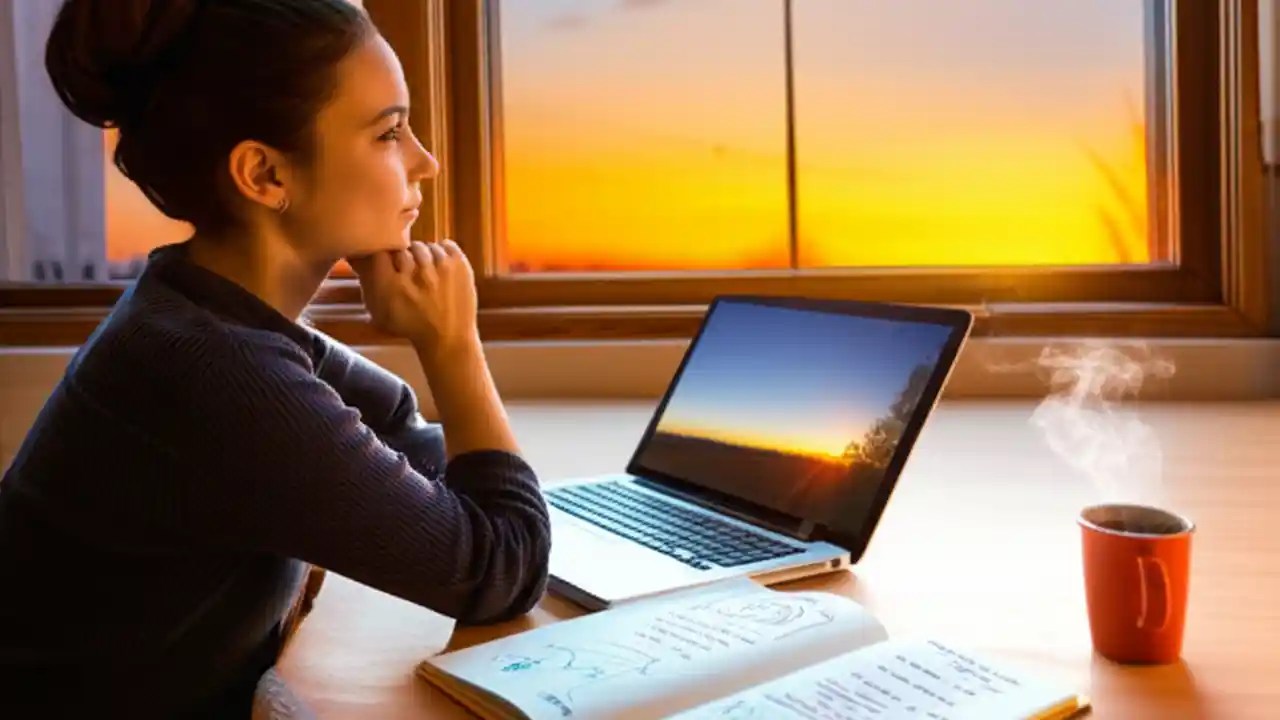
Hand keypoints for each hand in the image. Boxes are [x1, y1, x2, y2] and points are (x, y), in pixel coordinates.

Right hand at [349, 240, 477, 354]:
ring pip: (423, 245)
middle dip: (403, 258)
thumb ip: (367, 281)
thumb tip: (356, 254)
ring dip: (422, 258)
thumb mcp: (380, 310)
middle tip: (408, 273)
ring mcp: (440, 268)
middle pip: (401, 247)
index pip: (379, 251)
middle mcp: (415, 274)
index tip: (387, 263)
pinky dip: (441, 253)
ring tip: (426, 276)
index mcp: (391, 286)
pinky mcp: (460, 265)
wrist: (448, 339)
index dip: (382, 255)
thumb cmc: (411, 326)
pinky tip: (440, 270)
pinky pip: (445, 244)